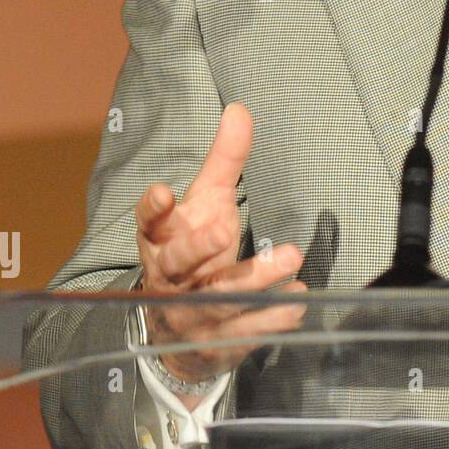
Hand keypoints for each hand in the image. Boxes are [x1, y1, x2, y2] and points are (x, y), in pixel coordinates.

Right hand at [134, 103, 306, 398]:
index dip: (152, 209)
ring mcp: (192, 311)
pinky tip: (299, 299)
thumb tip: (240, 109)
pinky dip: (273, 315)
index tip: (161, 192)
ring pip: (218, 297)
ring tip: (291, 256)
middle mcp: (172, 277)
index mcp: (162, 240)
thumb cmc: (196, 249)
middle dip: (197, 248)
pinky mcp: (218, 339)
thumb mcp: (208, 203)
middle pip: (177, 263)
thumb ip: (224, 161)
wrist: (178, 330)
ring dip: (255, 279)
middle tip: (221, 230)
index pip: (150, 223)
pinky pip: (246, 328)